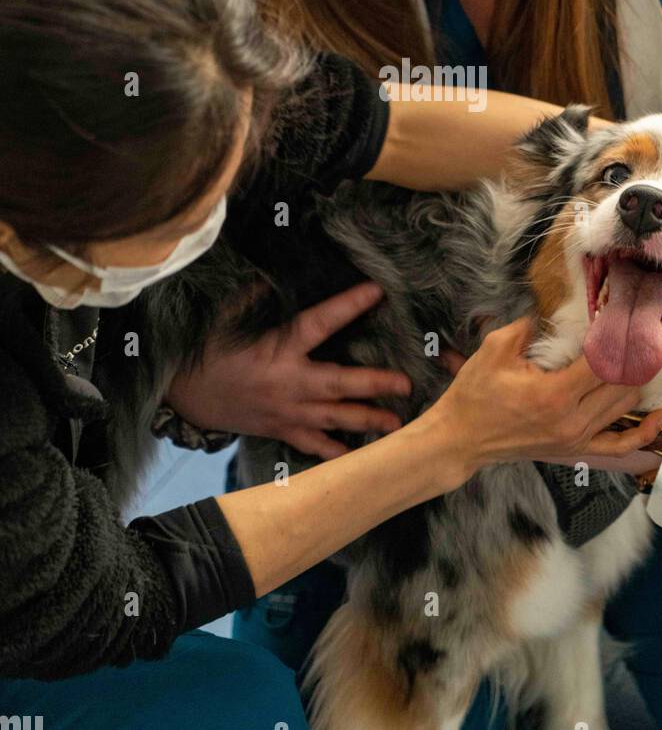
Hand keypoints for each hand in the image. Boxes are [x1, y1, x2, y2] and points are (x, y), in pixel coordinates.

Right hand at [165, 281, 411, 459]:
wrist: (186, 396)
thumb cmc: (211, 351)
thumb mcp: (226, 318)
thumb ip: (255, 296)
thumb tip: (275, 272)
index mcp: (277, 349)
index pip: (320, 322)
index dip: (348, 305)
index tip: (377, 291)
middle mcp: (287, 383)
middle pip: (339, 384)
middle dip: (374, 384)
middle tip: (406, 384)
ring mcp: (287, 412)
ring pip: (334, 419)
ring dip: (367, 421)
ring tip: (397, 424)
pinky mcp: (282, 431)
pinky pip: (314, 446)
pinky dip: (337, 452)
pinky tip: (362, 456)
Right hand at [434, 318, 661, 472]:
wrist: (462, 439)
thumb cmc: (475, 394)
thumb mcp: (495, 350)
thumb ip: (525, 327)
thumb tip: (549, 310)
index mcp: (554, 394)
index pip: (603, 362)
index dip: (620, 336)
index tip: (628, 313)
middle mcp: (573, 420)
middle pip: (623, 383)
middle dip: (637, 353)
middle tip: (646, 326)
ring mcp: (578, 439)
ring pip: (625, 406)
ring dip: (638, 379)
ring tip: (647, 351)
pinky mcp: (577, 451)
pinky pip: (621, 445)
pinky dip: (645, 432)